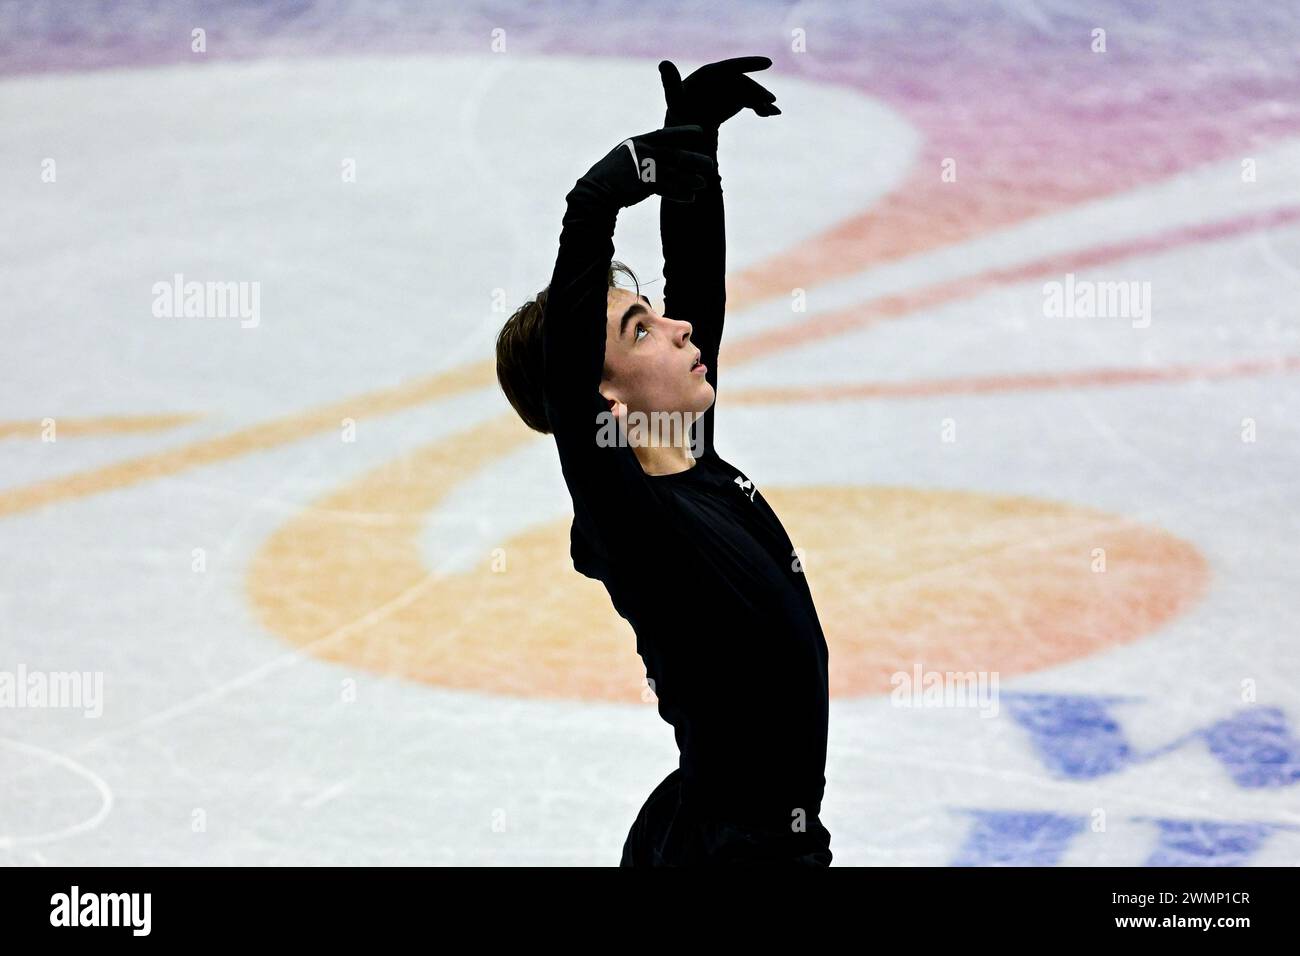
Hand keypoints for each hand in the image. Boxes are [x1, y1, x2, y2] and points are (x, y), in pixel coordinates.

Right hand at [579, 125, 717, 206]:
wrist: (595, 192)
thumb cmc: (611, 176)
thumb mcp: (626, 157)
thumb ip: (644, 154)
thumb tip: (663, 156)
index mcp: (638, 142)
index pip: (665, 135)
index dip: (684, 132)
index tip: (700, 131)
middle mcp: (642, 152)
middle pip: (674, 154)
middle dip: (694, 159)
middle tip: (710, 163)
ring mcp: (642, 168)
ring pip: (673, 172)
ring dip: (690, 179)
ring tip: (704, 183)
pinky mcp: (642, 184)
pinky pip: (665, 189)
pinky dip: (678, 193)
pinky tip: (690, 198)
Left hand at [659, 56, 780, 132]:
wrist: (685, 134)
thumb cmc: (677, 118)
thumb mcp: (674, 102)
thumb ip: (671, 84)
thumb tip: (663, 62)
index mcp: (706, 75)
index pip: (728, 67)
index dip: (748, 64)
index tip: (768, 63)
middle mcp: (719, 80)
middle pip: (742, 83)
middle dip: (757, 91)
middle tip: (770, 100)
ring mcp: (728, 90)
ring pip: (749, 93)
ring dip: (761, 101)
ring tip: (772, 112)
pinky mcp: (734, 101)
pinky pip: (750, 102)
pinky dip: (760, 107)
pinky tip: (771, 114)